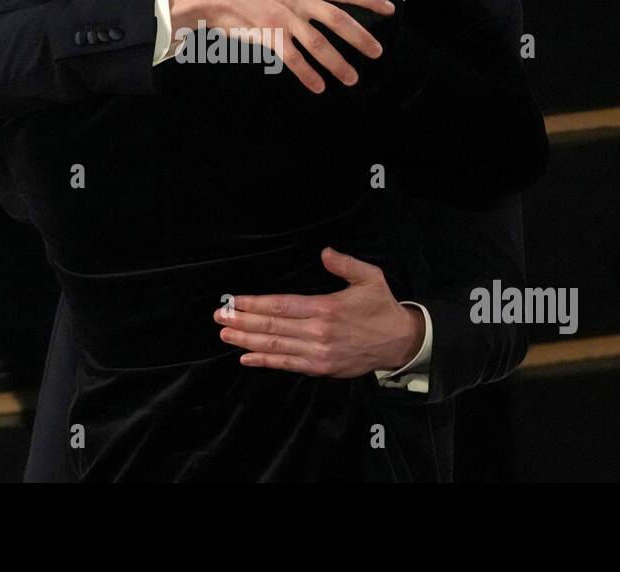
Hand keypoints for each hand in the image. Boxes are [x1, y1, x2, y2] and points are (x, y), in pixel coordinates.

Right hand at [170, 0, 393, 93]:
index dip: (369, 0)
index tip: (389, 9)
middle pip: (339, 21)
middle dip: (361, 39)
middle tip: (377, 52)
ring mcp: (285, 18)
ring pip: (319, 45)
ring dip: (338, 64)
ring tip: (352, 78)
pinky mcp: (270, 36)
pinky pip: (294, 59)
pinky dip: (307, 75)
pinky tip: (318, 86)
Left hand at [213, 247, 423, 376]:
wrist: (399, 342)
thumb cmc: (381, 306)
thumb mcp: (369, 277)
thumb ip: (345, 264)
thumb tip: (324, 252)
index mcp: (326, 309)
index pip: (282, 306)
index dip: (255, 304)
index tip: (234, 301)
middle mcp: (319, 333)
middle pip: (272, 327)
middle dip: (243, 321)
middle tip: (220, 316)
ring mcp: (319, 353)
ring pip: (275, 347)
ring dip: (247, 340)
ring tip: (225, 334)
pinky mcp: (321, 368)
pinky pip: (287, 365)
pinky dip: (265, 361)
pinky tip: (246, 357)